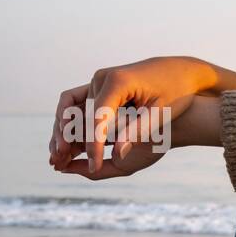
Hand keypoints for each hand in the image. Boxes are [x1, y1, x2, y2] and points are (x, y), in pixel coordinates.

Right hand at [49, 56, 217, 174]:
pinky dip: (72, 123)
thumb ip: (138, 132)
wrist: (178, 71)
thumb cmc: (175, 92)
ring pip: (73, 109)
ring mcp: (98, 81)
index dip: (94, 144)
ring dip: (63, 131)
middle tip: (59, 163)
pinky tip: (68, 143)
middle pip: (78, 112)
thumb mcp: (161, 114)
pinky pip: (79, 106)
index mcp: (118, 82)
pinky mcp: (99, 86)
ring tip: (57, 156)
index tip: (95, 165)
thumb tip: (118, 154)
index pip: (98, 117)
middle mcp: (102, 78)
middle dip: (68, 139)